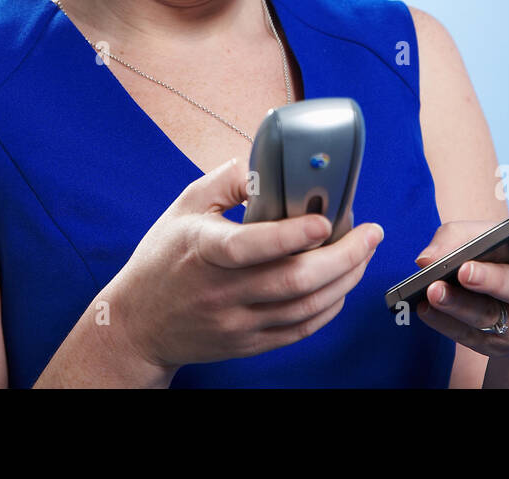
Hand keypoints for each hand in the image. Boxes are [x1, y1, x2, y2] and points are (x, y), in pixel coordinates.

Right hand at [101, 157, 383, 371]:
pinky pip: (301, 329)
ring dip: (345, 280)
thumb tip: (272, 164)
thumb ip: (227, 181)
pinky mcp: (249, 344)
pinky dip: (330, 306)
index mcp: (204, 252)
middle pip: (294, 281)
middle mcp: (223, 292)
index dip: (291, 235)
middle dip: (344, 256)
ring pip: (306, 307)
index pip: (251, 246)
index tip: (324, 220)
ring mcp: (238, 323)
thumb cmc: (163, 258)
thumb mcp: (185, 207)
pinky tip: (342, 284)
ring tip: (364, 253)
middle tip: (370, 233)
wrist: (138, 324)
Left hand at [411, 220, 508, 361]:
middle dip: (492, 279)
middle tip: (465, 270)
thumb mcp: (501, 241)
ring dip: (458, 303)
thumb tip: (427, 258)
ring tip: (433, 289)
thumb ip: (465, 235)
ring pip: (487, 315)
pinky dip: (443, 320)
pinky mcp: (495, 345)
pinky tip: (424, 307)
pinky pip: (465, 334)